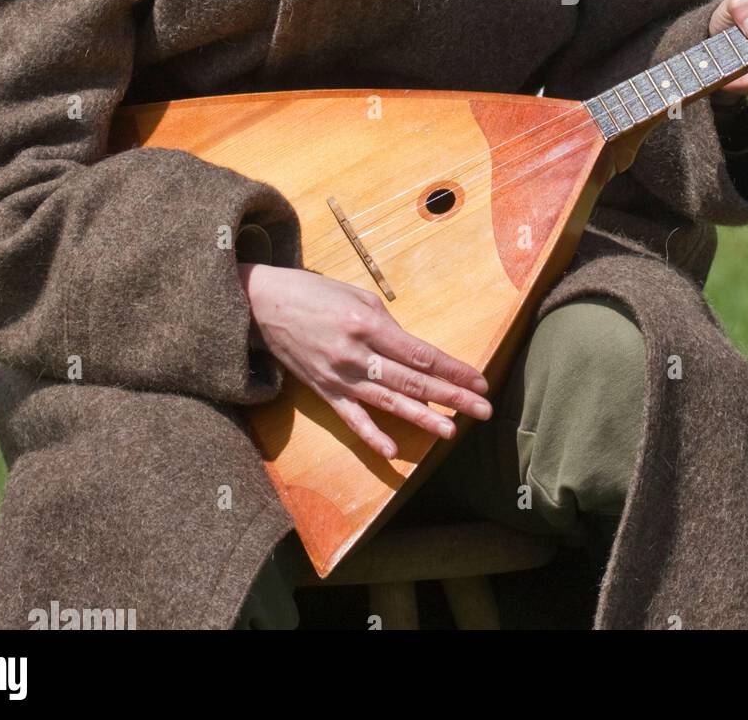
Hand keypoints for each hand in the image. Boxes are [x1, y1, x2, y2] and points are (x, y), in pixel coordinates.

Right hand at [239, 263, 492, 459]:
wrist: (264, 305)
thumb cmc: (317, 294)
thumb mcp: (359, 298)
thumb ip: (389, 328)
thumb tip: (415, 355)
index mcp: (369, 325)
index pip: (421, 354)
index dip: (453, 369)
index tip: (480, 380)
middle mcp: (357, 355)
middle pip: (413, 381)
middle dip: (451, 397)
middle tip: (483, 410)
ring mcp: (340, 377)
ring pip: (388, 403)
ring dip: (422, 419)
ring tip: (452, 432)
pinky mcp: (324, 391)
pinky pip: (351, 419)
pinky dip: (371, 437)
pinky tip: (392, 453)